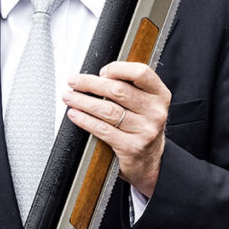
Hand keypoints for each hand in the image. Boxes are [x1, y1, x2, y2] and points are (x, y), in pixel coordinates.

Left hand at [63, 61, 169, 196]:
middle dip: (90, 83)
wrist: (150, 160)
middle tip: (73, 81)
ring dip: (83, 101)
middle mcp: (155, 111)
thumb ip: (129, 87)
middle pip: (119, 90)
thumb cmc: (142, 125)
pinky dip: (85, 120)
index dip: (118, 68)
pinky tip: (75, 114)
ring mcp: (145, 130)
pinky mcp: (131, 146)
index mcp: (160, 94)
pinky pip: (103, 129)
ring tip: (69, 97)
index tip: (101, 71)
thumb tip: (98, 76)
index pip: (141, 73)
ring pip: (108, 110)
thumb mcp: (145, 103)